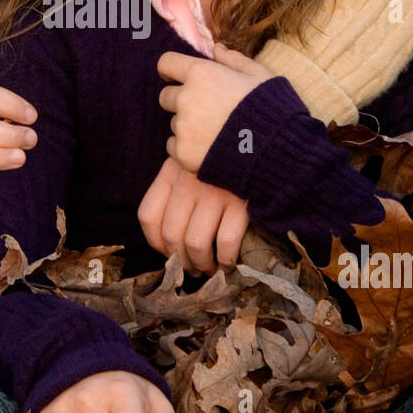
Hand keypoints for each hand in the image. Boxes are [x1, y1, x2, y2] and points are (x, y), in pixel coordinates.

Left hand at [138, 157, 249, 274]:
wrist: (264, 143)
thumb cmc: (225, 158)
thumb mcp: (192, 162)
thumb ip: (176, 188)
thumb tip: (168, 239)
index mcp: (172, 170)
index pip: (148, 216)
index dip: (156, 243)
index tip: (169, 253)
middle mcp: (189, 180)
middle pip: (172, 235)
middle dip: (181, 261)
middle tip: (192, 268)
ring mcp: (215, 191)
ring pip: (196, 244)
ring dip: (202, 265)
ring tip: (210, 269)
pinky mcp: (242, 203)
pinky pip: (225, 242)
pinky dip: (225, 260)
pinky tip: (228, 262)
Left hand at [157, 42, 272, 174]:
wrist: (278, 150)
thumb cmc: (272, 108)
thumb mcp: (259, 75)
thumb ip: (233, 60)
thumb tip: (216, 48)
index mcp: (201, 74)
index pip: (166, 63)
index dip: (171, 70)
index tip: (177, 78)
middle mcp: (186, 98)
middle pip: (166, 96)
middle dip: (181, 100)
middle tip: (206, 110)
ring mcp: (183, 127)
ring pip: (174, 123)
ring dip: (187, 125)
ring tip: (216, 132)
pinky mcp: (183, 153)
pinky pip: (174, 146)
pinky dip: (187, 148)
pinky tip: (210, 149)